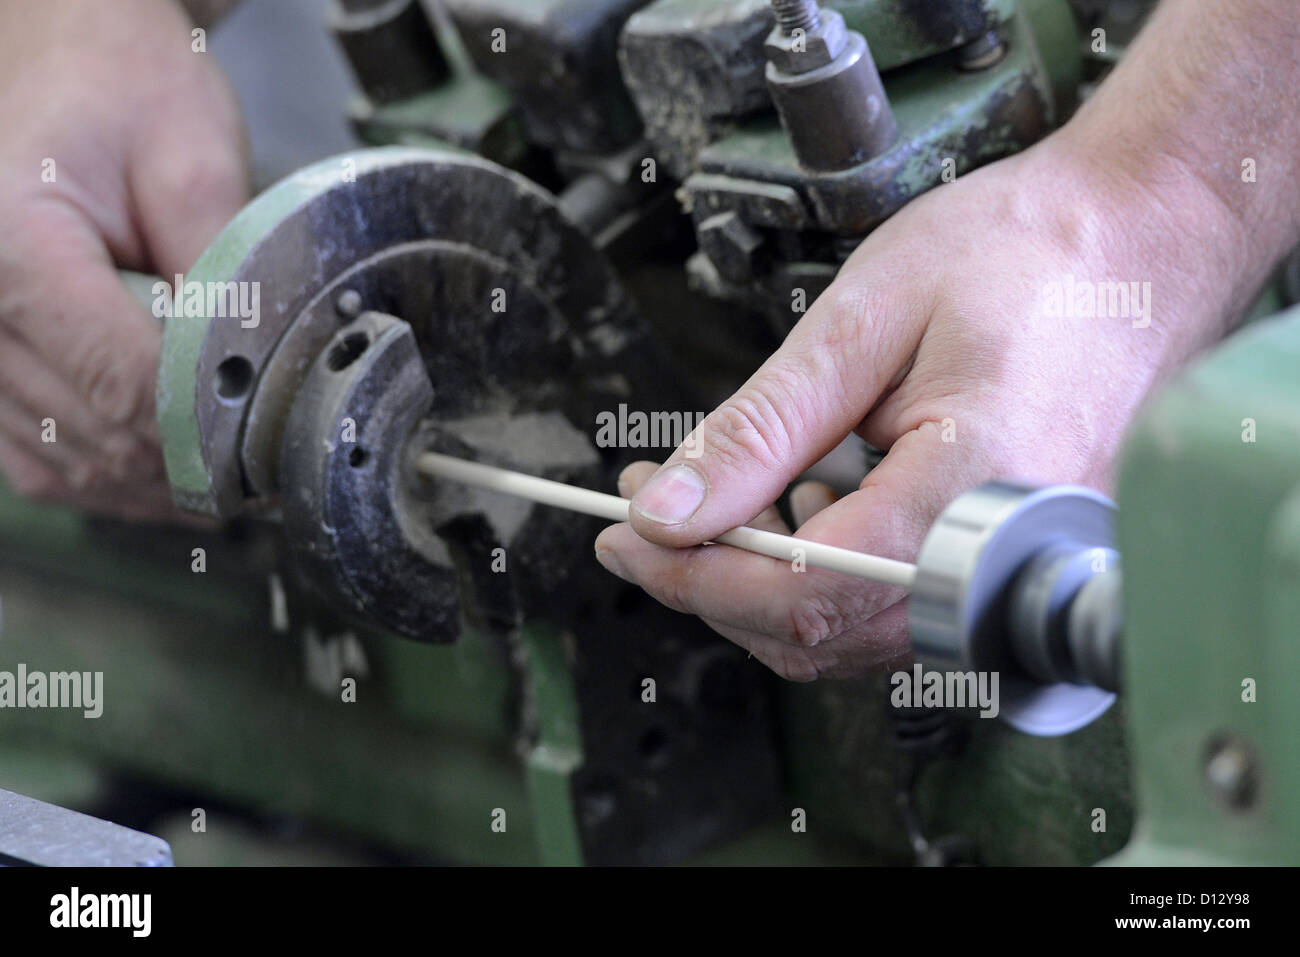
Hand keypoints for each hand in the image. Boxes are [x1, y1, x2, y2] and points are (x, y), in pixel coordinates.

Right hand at [0, 0, 247, 519]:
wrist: (58, 48)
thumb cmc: (118, 81)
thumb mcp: (191, 159)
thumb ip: (222, 274)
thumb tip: (259, 375)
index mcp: (12, 243)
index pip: (120, 381)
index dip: (204, 431)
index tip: (266, 450)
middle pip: (92, 435)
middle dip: (189, 467)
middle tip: (265, 477)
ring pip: (61, 463)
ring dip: (149, 488)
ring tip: (226, 486)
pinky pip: (31, 456)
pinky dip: (102, 478)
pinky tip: (164, 477)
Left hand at [594, 136, 1240, 679]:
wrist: (1138, 243)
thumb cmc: (1025, 256)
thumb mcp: (862, 322)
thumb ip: (761, 431)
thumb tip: (670, 511)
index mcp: (974, 491)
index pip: (803, 590)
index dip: (695, 575)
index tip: (626, 537)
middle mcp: (1002, 556)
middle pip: (818, 630)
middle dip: (713, 577)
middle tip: (653, 512)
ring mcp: (1012, 571)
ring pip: (849, 632)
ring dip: (764, 577)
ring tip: (729, 494)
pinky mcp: (1006, 565)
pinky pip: (892, 608)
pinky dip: (821, 572)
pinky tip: (804, 503)